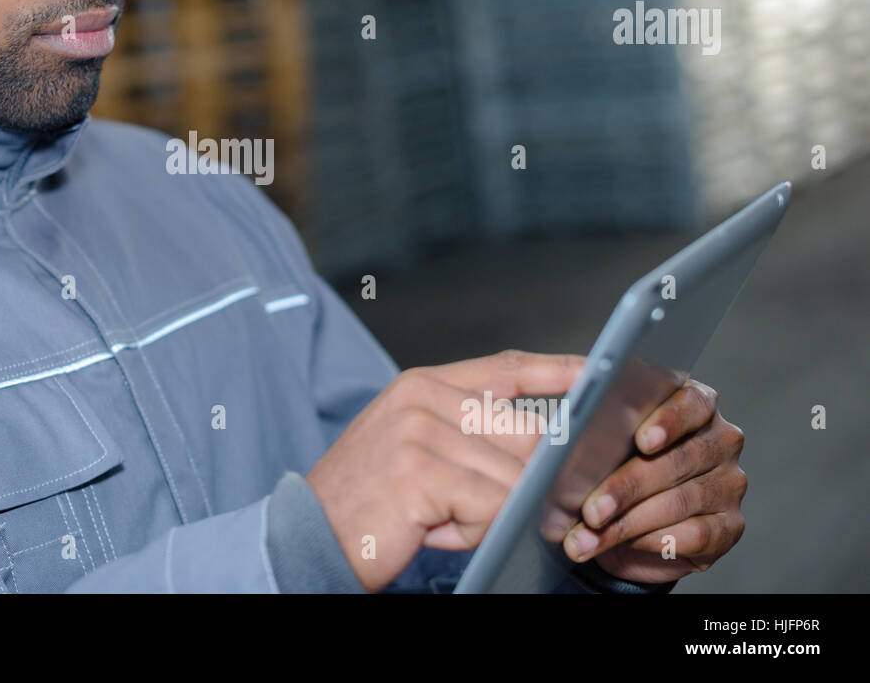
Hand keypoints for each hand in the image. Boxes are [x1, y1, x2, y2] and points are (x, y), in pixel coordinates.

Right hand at [305, 349, 584, 591]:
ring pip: (511, 477)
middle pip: (523, 432)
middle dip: (529, 478)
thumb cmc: (366, 501)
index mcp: (421, 385)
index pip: (506, 370)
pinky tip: (430, 528)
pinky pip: (491, 506)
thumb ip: (469, 435)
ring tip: (435, 520)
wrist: (306, 535)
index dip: (557, 372)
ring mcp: (420, 430)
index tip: (598, 373)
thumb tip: (543, 449)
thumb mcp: (414, 449)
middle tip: (496, 507)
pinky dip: (472, 530)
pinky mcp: (422, 470)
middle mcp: (421, 396)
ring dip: (486, 514)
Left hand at [562, 378, 746, 582]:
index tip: (641, 441)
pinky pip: (696, 534)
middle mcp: (720, 440)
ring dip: (628, 521)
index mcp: (694, 404)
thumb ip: (587, 426)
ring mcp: (729, 483)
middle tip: (591, 509)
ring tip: (590, 533)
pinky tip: (624, 542)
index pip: (692, 403)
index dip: (667, 421)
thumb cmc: (615, 466)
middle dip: (627, 487)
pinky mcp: (730, 525)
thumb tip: (553, 428)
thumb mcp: (599, 440)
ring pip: (680, 501)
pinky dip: (653, 540)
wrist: (633, 523)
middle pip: (678, 459)